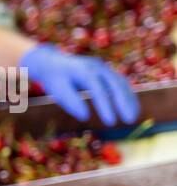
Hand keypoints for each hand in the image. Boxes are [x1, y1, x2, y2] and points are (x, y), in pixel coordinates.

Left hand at [20, 44, 139, 126]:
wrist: (53, 62)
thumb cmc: (55, 79)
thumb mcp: (58, 90)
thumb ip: (70, 101)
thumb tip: (85, 116)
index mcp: (84, 71)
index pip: (98, 89)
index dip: (105, 106)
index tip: (111, 122)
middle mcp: (97, 67)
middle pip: (115, 84)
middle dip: (123, 103)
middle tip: (129, 121)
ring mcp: (104, 68)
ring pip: (121, 83)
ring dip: (129, 100)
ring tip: (132, 118)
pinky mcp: (107, 72)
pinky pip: (121, 83)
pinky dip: (127, 96)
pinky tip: (130, 109)